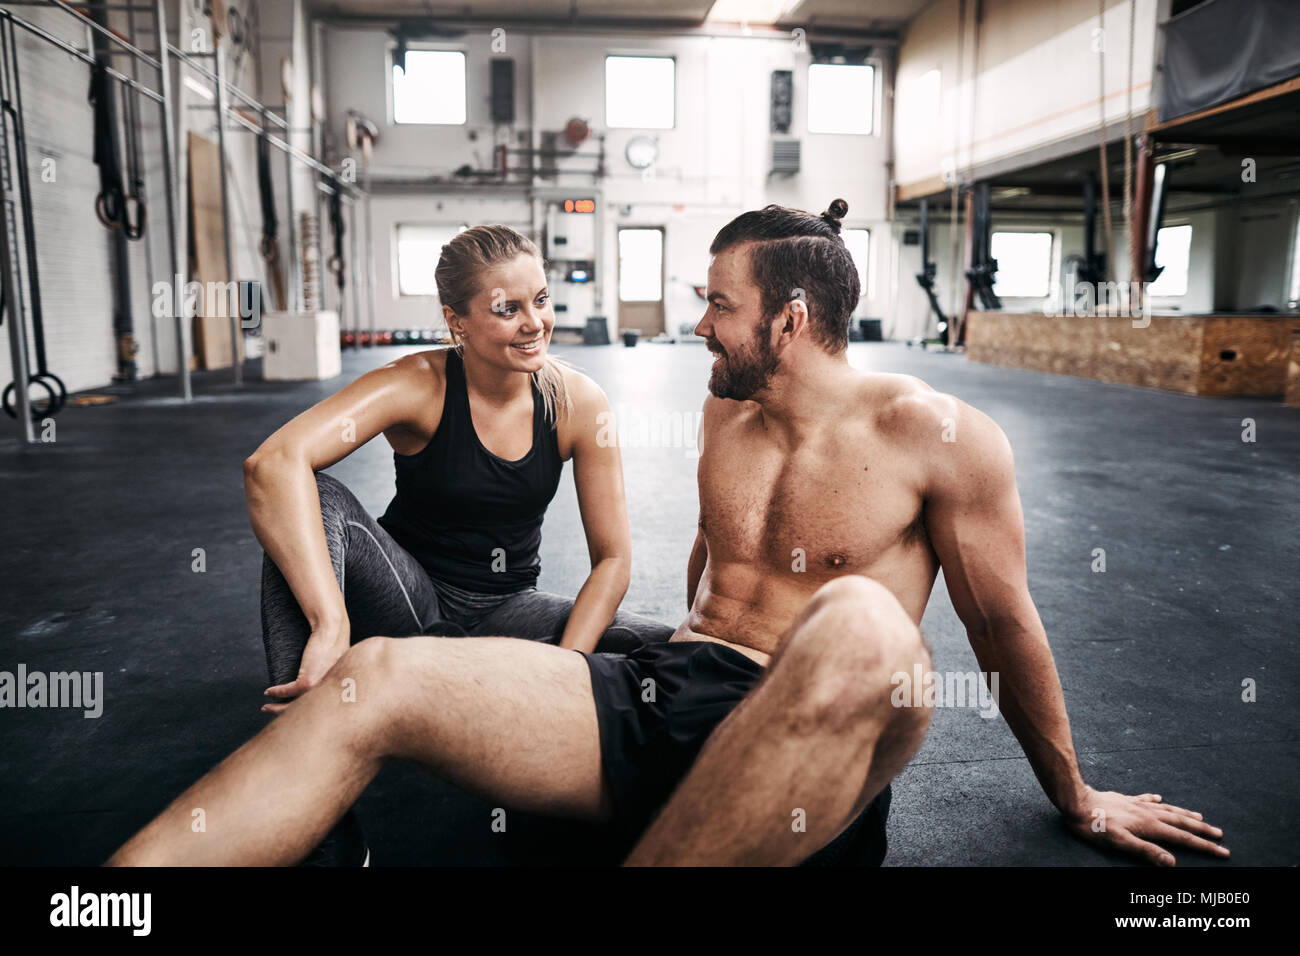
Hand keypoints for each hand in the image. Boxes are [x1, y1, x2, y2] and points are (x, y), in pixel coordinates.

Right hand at [262, 624, 349, 714]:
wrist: (331, 630)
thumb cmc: (333, 643)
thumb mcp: (334, 664)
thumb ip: (329, 675)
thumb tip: (316, 679)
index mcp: (335, 691)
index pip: (316, 707)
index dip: (300, 710)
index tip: (288, 710)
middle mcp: (328, 692)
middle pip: (304, 709)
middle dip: (284, 712)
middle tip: (269, 710)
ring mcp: (318, 688)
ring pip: (294, 704)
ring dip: (277, 707)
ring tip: (266, 707)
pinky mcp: (308, 681)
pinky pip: (288, 691)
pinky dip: (277, 692)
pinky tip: (268, 691)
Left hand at [1064, 786, 1228, 865]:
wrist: (1077, 802)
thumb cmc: (1096, 826)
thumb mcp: (1120, 843)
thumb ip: (1146, 851)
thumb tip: (1172, 862)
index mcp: (1150, 826)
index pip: (1183, 838)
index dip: (1204, 846)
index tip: (1224, 851)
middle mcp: (1148, 813)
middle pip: (1181, 822)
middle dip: (1202, 830)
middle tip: (1221, 835)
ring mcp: (1137, 805)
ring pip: (1168, 810)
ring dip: (1185, 814)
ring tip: (1200, 817)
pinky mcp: (1125, 800)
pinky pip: (1146, 800)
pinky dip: (1157, 801)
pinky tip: (1159, 798)